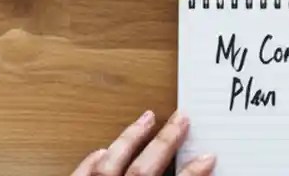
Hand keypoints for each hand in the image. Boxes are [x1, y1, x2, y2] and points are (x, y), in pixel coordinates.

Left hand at [70, 110, 216, 175]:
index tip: (208, 157)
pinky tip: (101, 150)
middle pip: (144, 169)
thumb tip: (198, 168)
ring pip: (110, 164)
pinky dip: (91, 162)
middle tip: (181, 118)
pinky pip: (81, 175)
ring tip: (146, 118)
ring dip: (130, 139)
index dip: (193, 172)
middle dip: (165, 142)